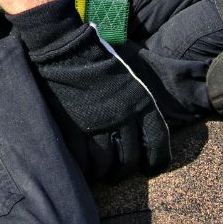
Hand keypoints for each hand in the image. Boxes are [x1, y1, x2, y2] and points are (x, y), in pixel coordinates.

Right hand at [11, 0, 171, 182]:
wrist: (65, 48)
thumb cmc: (97, 60)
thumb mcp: (129, 80)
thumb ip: (137, 105)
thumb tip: (140, 129)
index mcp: (141, 104)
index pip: (157, 142)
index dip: (156, 162)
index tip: (150, 170)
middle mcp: (123, 118)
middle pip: (129, 159)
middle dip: (124, 172)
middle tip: (117, 175)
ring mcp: (97, 126)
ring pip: (105, 164)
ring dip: (103, 174)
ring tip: (99, 175)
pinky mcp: (73, 129)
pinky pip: (82, 160)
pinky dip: (83, 169)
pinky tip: (82, 170)